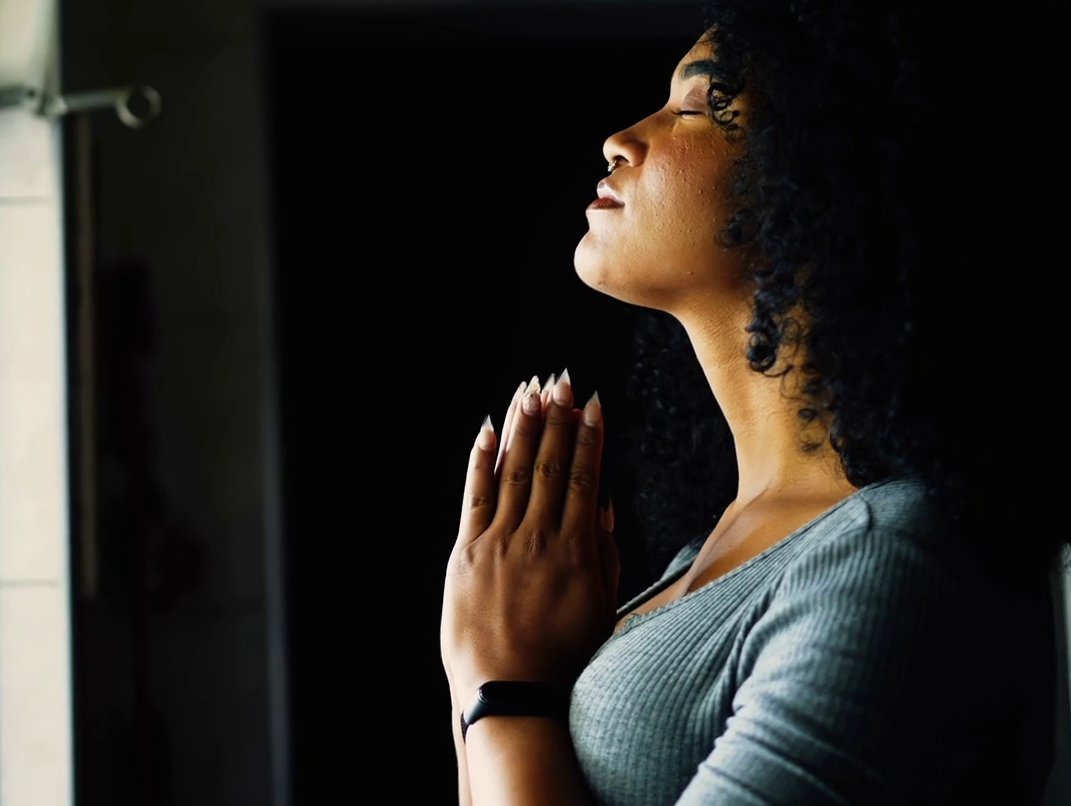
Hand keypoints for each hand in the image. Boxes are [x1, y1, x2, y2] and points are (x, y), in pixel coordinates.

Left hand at [440, 371, 620, 712]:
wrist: (512, 690)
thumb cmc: (563, 656)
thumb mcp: (603, 604)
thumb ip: (605, 549)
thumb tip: (603, 501)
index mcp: (577, 548)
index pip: (586, 476)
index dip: (589, 435)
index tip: (593, 403)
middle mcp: (538, 536)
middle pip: (551, 463)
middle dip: (557, 417)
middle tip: (563, 380)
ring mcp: (499, 541)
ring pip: (514, 470)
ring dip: (524, 426)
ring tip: (532, 389)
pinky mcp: (466, 552)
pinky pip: (475, 494)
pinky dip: (482, 459)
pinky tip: (489, 429)